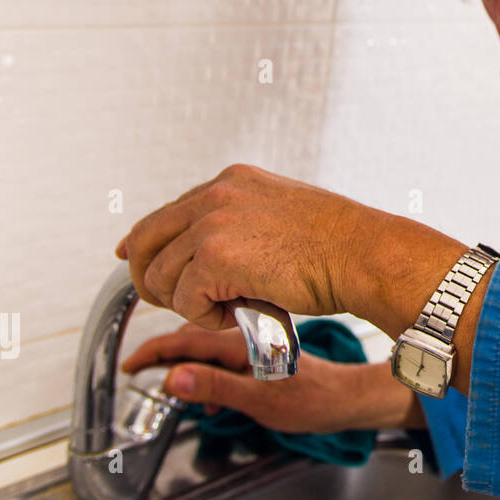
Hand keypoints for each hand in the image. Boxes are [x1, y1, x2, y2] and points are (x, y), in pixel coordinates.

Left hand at [115, 164, 359, 329]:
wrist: (364, 255)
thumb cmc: (338, 245)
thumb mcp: (280, 215)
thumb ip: (239, 224)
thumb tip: (205, 249)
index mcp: (232, 182)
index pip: (165, 214)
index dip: (145, 245)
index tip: (135, 261)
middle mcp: (217, 195)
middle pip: (146, 242)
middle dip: (153, 280)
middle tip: (183, 304)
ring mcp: (213, 223)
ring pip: (163, 278)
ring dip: (193, 304)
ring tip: (235, 307)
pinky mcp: (216, 257)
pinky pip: (185, 300)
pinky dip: (208, 317)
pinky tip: (242, 311)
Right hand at [120, 323, 414, 432]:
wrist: (349, 393)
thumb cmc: (314, 397)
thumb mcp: (263, 398)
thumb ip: (217, 386)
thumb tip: (173, 378)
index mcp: (241, 338)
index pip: (183, 340)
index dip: (152, 352)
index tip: (129, 365)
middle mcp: (246, 328)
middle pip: (192, 327)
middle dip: (165, 346)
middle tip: (142, 365)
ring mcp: (256, 331)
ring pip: (208, 332)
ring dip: (187, 352)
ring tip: (176, 377)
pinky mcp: (264, 338)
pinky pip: (225, 339)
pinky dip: (209, 357)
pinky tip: (213, 382)